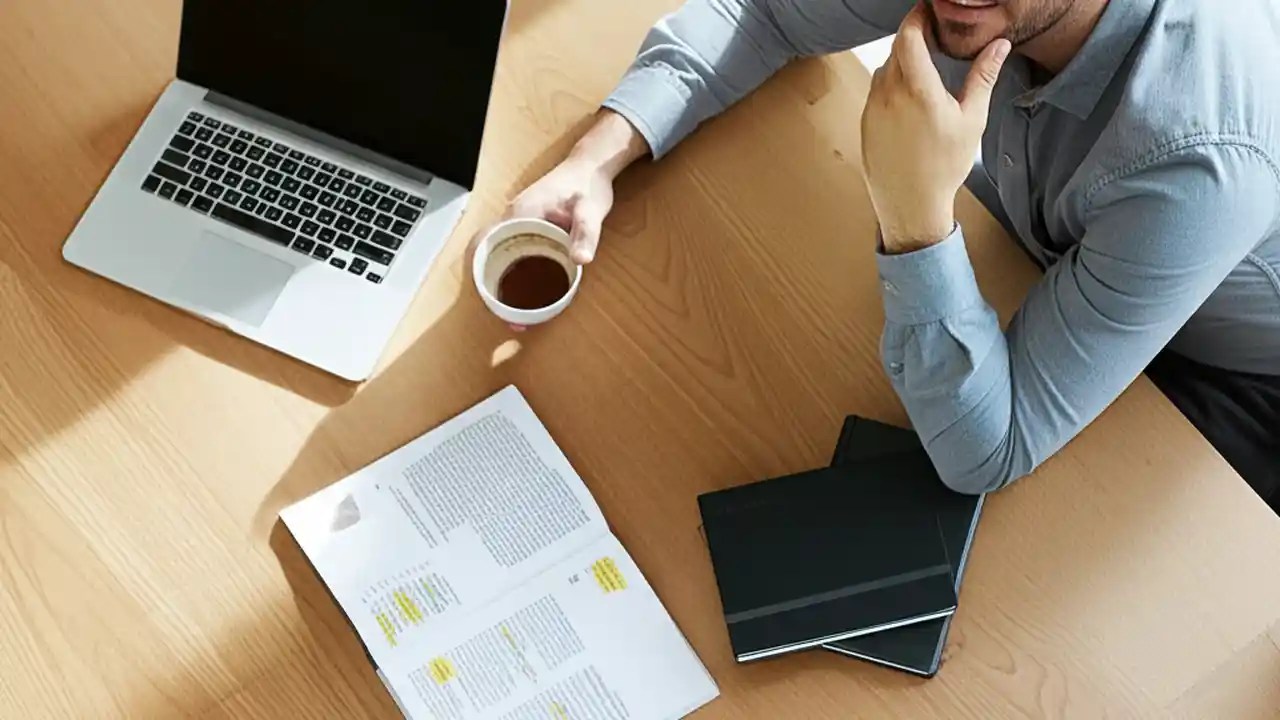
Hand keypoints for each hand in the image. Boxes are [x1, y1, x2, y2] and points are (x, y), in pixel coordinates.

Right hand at [467, 159, 613, 331]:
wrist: (590, 166)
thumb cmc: (587, 184)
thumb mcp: (591, 211)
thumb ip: (586, 234)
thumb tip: (581, 260)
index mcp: (519, 214)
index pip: (484, 243)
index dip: (480, 272)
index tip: (487, 299)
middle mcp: (511, 218)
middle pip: (486, 253)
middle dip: (488, 285)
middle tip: (505, 315)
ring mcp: (516, 222)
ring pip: (495, 254)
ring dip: (497, 280)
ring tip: (513, 311)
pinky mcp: (525, 226)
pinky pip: (509, 251)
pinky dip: (509, 271)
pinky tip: (522, 290)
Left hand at [860, 4, 1010, 253]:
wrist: (910, 205)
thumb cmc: (943, 167)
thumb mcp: (971, 120)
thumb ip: (982, 77)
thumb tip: (999, 45)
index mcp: (917, 90)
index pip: (908, 35)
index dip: (918, 17)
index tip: (930, 11)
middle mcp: (888, 95)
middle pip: (896, 49)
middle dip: (914, 38)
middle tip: (935, 37)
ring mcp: (872, 108)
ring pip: (885, 69)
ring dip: (903, 62)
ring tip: (927, 70)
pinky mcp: (865, 122)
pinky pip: (878, 91)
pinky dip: (893, 84)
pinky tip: (912, 99)